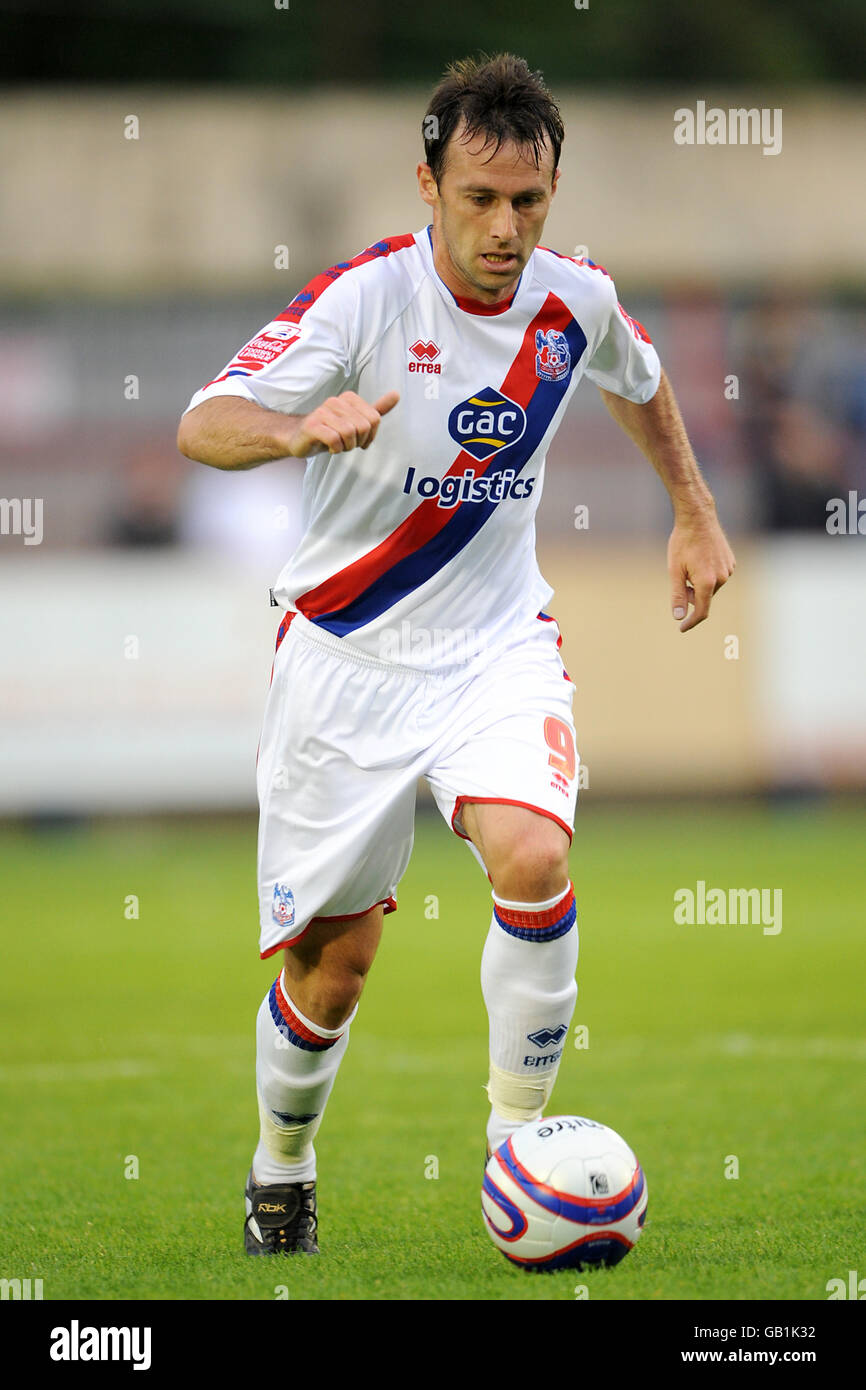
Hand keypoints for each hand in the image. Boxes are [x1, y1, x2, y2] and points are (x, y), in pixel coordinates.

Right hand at [289, 390, 399, 456]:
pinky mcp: (313, 425)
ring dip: (346, 446)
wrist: (300, 438)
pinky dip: (336, 449)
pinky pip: (335, 439)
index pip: (374, 419)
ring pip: (349, 433)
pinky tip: (330, 448)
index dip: (370, 435)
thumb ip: (376, 409)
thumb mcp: (356, 420)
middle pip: (363, 426)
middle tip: (347, 444)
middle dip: (358, 441)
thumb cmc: (330, 430)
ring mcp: (322, 412)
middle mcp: (336, 401)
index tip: (359, 439)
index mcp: (349, 398)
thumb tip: (397, 394)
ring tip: (338, 445)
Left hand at [667, 507, 735, 631]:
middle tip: (680, 578)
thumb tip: (679, 616)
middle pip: (704, 598)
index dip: (691, 622)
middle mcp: (721, 578)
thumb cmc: (682, 543)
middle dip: (691, 595)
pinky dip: (707, 575)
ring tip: (690, 564)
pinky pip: (717, 576)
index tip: (682, 628)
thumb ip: (677, 595)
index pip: (701, 611)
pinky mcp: (731, 562)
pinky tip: (700, 559)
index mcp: (707, 582)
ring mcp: (728, 569)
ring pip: (711, 587)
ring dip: (699, 584)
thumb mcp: (674, 570)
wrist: (698, 518)